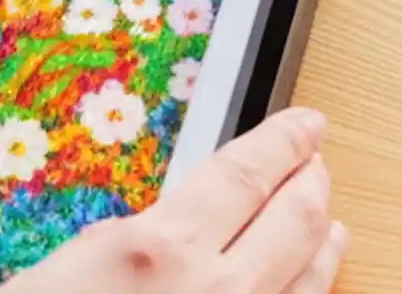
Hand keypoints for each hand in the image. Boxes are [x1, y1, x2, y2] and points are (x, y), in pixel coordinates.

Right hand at [0, 108, 345, 293]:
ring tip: (329, 219)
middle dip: (311, 182)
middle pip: (292, 220)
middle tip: (317, 162)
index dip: (284, 143)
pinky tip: (310, 286)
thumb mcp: (72, 268)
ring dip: (323, 240)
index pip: (245, 174)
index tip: (305, 124)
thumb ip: (135, 244)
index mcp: (161, 247)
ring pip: (309, 280)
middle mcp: (216, 290)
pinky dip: (312, 293)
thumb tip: (173, 230)